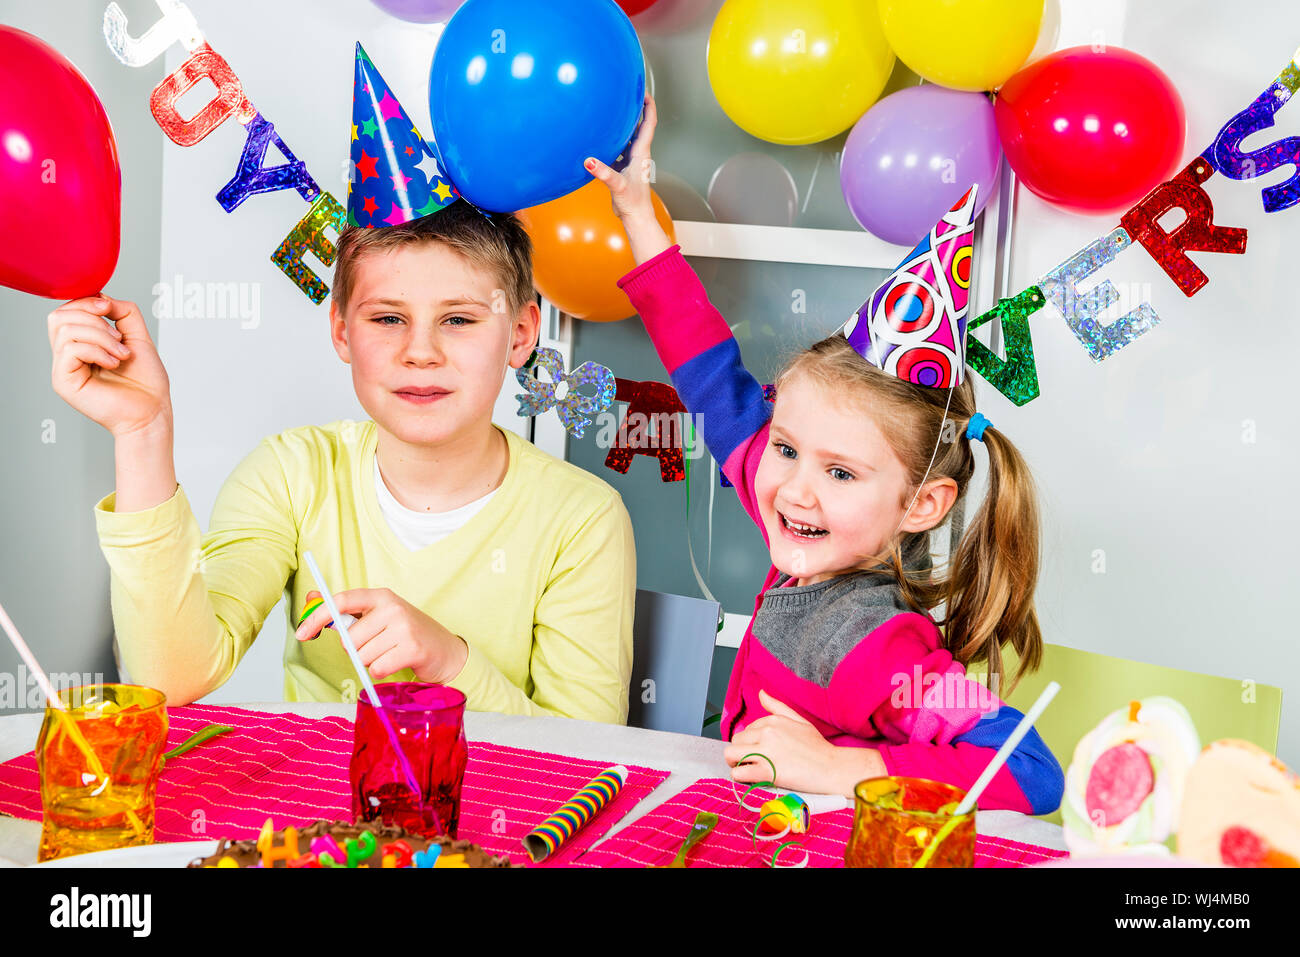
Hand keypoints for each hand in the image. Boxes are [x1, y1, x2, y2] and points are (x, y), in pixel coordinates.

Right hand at [48, 295, 172, 437]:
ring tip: (121, 354)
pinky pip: (70, 349)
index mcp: (82, 344)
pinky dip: (97, 350)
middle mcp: (68, 356)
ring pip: (66, 330)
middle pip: (59, 316)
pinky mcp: (63, 381)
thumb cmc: (146, 381)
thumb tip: (101, 297)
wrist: (152, 411)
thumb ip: (123, 312)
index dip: (86, 302)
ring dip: (101, 336)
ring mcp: (64, 369)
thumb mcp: (138, 336)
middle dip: (93, 317)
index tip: (110, 308)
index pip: (67, 311)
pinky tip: (113, 363)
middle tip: (118, 336)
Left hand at [294, 588, 468, 683]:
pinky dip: (382, 671)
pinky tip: (396, 663)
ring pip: (362, 656)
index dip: (316, 617)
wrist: (444, 650)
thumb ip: (344, 609)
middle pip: (349, 638)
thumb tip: (310, 596)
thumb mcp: (376, 616)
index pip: (340, 602)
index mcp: (380, 596)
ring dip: (370, 662)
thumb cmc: (405, 633)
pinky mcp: (412, 648)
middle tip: (376, 646)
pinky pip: (377, 668)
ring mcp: (404, 626)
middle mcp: (392, 607)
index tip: (300, 634)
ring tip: (389, 654)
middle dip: (356, 649)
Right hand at [585, 92, 659, 223]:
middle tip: (625, 94)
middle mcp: (638, 154)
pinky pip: (617, 149)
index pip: (649, 123)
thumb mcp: (618, 186)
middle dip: (634, 109)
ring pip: (627, 137)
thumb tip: (588, 161)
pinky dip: (610, 142)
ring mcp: (631, 161)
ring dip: (621, 125)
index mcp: (641, 153)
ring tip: (610, 111)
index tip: (643, 91)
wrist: (635, 218)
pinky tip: (599, 139)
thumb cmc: (632, 203)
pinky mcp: (622, 168)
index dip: (648, 106)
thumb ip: (603, 173)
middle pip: (639, 126)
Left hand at [724, 690, 885, 795]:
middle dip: (741, 751)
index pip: (747, 728)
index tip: (762, 750)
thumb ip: (777, 707)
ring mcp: (765, 751)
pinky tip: (752, 778)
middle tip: (754, 761)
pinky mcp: (766, 771)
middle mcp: (766, 733)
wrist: (832, 767)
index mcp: (772, 720)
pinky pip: (738, 772)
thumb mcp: (798, 720)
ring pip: (730, 754)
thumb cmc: (818, 746)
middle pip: (736, 740)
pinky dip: (740, 777)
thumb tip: (761, 693)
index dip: (752, 741)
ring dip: (736, 762)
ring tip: (749, 769)